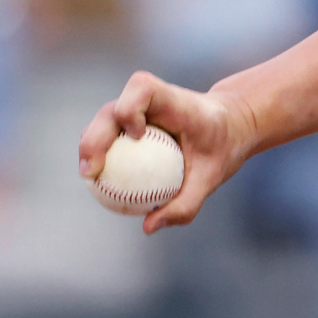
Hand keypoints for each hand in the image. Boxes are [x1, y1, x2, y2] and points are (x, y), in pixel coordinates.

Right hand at [77, 72, 257, 234]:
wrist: (228, 128)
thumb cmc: (222, 147)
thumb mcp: (214, 176)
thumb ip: (186, 202)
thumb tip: (148, 227)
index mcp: (174, 101)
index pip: (143, 89)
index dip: (130, 107)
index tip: (136, 134)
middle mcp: (149, 100)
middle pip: (112, 109)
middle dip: (95, 137)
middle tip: (91, 171)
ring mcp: (135, 109)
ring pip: (103, 123)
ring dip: (90, 147)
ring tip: (89, 177)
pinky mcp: (128, 122)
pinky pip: (108, 137)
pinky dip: (100, 155)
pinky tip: (98, 182)